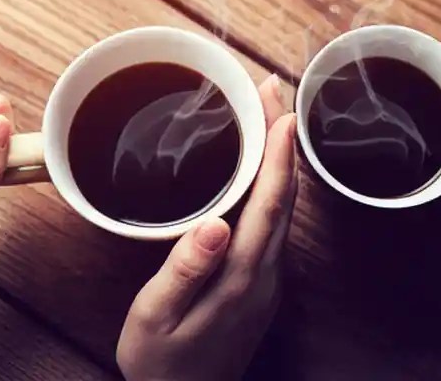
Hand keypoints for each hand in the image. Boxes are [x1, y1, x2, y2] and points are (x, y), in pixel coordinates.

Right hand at [117, 75, 297, 380]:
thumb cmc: (159, 363)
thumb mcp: (156, 317)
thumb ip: (185, 270)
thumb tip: (215, 224)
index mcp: (241, 276)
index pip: (269, 202)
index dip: (278, 153)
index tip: (281, 108)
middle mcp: (265, 274)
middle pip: (284, 194)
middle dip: (281, 138)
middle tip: (269, 87)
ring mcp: (266, 280)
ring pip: (282, 206)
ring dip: (278, 157)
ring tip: (266, 113)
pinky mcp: (258, 283)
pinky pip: (273, 221)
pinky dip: (270, 183)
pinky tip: (258, 167)